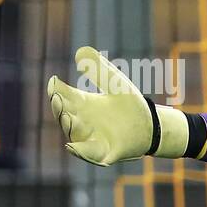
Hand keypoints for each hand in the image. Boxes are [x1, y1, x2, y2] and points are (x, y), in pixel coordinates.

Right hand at [47, 46, 186, 164]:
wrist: (151, 124)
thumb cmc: (129, 103)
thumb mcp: (114, 83)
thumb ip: (98, 69)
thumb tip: (80, 52)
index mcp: (81, 103)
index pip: (62, 95)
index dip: (56, 89)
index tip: (55, 82)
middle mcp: (81, 121)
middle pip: (63, 114)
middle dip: (59, 108)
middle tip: (58, 100)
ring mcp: (91, 138)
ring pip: (73, 134)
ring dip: (68, 126)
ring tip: (68, 117)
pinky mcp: (104, 152)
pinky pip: (88, 154)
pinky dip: (80, 152)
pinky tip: (72, 147)